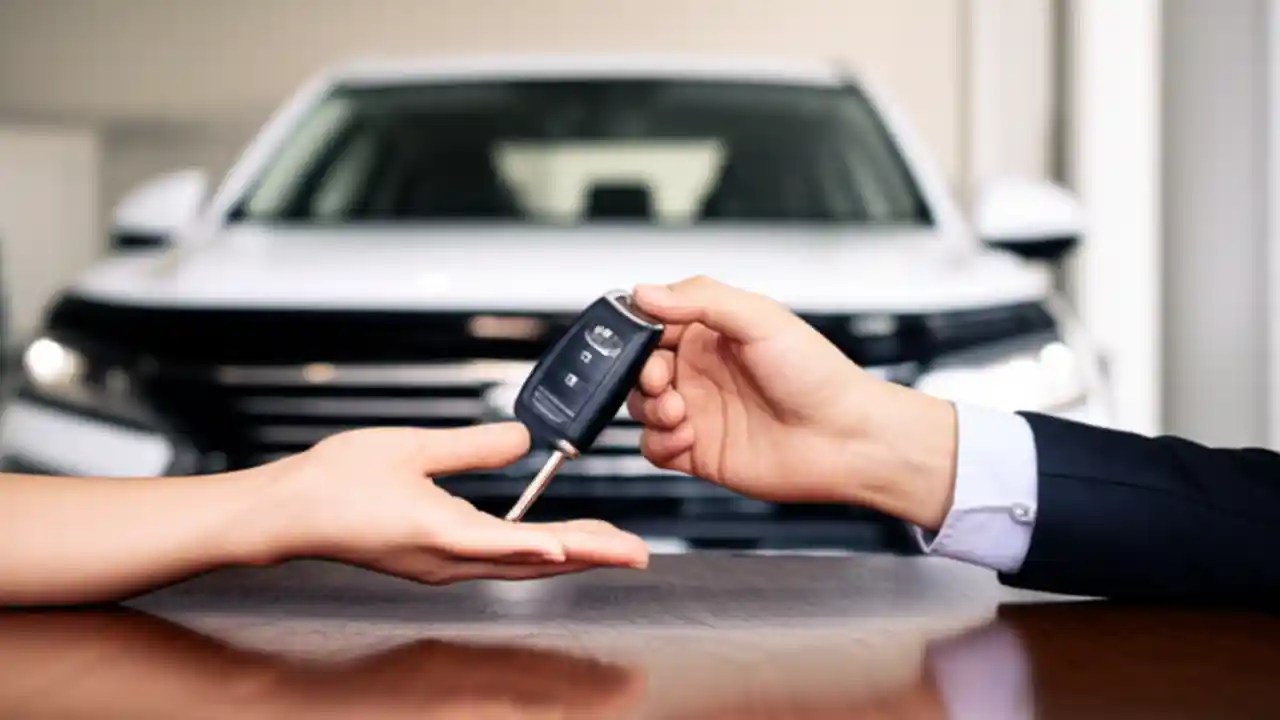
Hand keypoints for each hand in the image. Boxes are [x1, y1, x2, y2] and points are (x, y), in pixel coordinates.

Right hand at [255, 423, 648, 583]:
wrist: (285, 513)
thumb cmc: (333, 482)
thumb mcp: (410, 448)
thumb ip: (473, 446)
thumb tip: (523, 442)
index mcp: (444, 535)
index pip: (525, 544)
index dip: (573, 546)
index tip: (613, 549)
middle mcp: (448, 562)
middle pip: (534, 563)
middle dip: (589, 556)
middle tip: (636, 555)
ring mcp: (440, 566)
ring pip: (519, 566)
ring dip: (566, 557)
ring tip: (608, 548)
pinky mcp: (431, 560)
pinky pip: (495, 560)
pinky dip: (531, 553)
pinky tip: (548, 543)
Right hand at [627, 276, 956, 528]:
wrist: (846, 438)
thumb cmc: (818, 376)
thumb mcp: (760, 318)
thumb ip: (699, 298)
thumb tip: (645, 292)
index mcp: (712, 333)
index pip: (653, 326)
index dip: (639, 334)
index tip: (641, 341)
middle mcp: (702, 372)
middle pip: (638, 369)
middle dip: (641, 375)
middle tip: (663, 381)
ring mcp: (699, 413)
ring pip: (641, 408)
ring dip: (649, 409)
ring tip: (679, 411)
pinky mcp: (698, 453)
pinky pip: (654, 448)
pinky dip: (659, 443)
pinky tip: (686, 437)